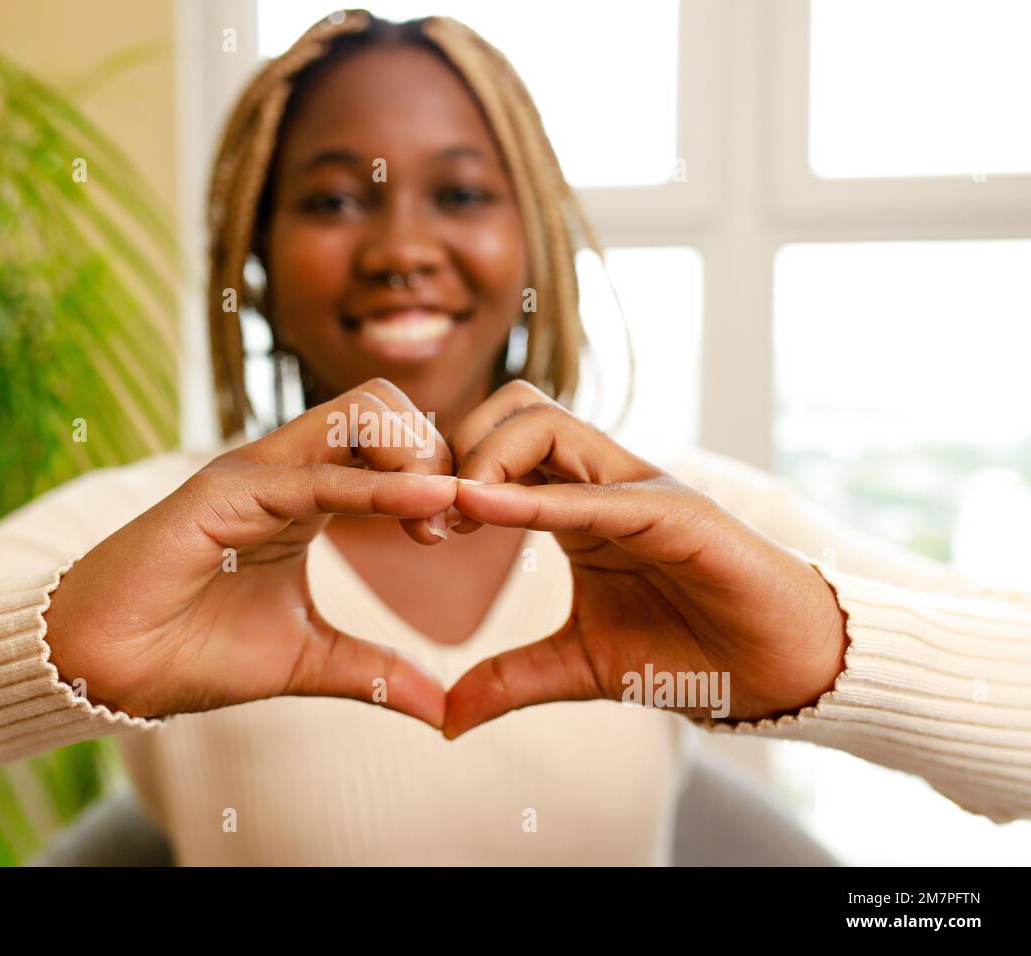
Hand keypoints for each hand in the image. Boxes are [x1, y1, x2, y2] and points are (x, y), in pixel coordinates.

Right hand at [42, 379, 456, 728]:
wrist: (108, 670)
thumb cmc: (193, 652)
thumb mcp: (308, 660)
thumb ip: (374, 673)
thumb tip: (441, 710)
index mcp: (305, 494)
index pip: (389, 440)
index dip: (436, 475)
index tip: (453, 535)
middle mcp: (284, 470)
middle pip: (383, 404)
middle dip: (434, 451)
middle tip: (447, 525)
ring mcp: (254, 474)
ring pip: (358, 413)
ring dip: (414, 455)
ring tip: (435, 516)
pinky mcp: (223, 493)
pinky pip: (316, 476)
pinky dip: (376, 488)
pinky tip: (425, 508)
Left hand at [442, 381, 849, 739]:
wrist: (778, 674)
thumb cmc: (688, 654)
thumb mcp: (578, 667)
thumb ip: (510, 680)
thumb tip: (444, 719)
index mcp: (575, 503)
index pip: (500, 443)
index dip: (448, 471)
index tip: (417, 528)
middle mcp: (602, 483)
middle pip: (515, 409)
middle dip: (458, 447)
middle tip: (429, 515)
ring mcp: (640, 489)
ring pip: (547, 425)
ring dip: (485, 459)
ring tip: (454, 514)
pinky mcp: (678, 513)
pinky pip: (598, 494)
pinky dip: (535, 499)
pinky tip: (481, 510)